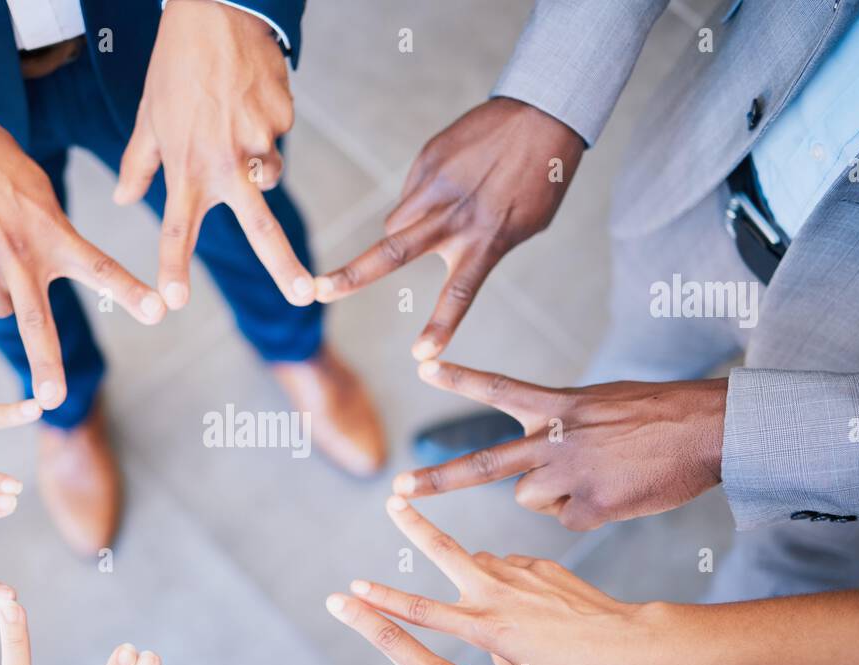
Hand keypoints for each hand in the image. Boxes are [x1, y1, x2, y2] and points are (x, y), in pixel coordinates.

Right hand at [0, 100, 164, 408]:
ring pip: (0, 307)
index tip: (160, 310)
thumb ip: (50, 234)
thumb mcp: (35, 189)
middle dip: (46, 364)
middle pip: (36, 321)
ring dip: (1, 290)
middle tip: (54, 400)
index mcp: (50, 230)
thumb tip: (40, 277)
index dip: (130, 290)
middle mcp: (18, 251)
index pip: (99, 266)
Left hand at [113, 0, 313, 309]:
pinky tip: (248, 95)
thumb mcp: (148, 116)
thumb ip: (138, 164)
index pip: (178, 229)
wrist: (217, 10)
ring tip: (235, 123)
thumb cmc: (176, 65)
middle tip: (302, 295)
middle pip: (261, 228)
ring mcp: (260, 142)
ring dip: (258, 167)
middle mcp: (226, 163)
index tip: (172, 303)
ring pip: (269, 177)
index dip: (175, 268)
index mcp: (187, 167)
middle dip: (283, 266)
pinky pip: (277, 138)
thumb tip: (124, 200)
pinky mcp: (283, 120)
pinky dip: (264, 126)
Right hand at [315, 98, 583, 357]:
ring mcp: (436, 185)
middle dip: (351, 276)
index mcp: (487, 239)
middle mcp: (455, 215)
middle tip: (317, 291)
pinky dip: (421, 198)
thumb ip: (477, 244)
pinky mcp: (427, 160)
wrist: (541, 114)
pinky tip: (452, 181)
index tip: (420, 355)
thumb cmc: (539, 178)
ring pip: (396, 223)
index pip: (459, 293)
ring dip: (405, 230)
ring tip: (444, 210)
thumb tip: (428, 242)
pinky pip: (410, 194)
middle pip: (393, 252)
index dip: (439, 326)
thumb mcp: (521, 224)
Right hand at [352, 496, 676, 664]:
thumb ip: (497, 654)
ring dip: (474, 572)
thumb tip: (487, 631)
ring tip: (495, 603)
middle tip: (393, 498)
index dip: (384, 601)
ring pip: (480, 561)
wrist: (634, 645)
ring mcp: (523, 574)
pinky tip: (534, 603)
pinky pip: (513, 568)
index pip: (424, 612)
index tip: (353, 588)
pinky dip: (510, 580)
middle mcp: (500, 594)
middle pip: (446, 551)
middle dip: (415, 525)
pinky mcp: (544, 565)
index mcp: (490, 629)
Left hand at [394, 361, 726, 530]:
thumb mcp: (601, 404)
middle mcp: (556, 439)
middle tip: (397, 490)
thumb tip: (540, 462)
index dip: (458, 377)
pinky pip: (566, 520)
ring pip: (526, 500)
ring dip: (546, 495)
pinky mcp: (594, 506)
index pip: (497, 387)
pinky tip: (613, 495)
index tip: (423, 364)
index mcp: (558, 406)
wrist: (711, 430)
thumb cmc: (659, 414)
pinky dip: (584, 512)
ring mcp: (572, 475)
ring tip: (588, 477)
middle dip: (437, 480)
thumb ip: (561, 426)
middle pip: (483, 465)